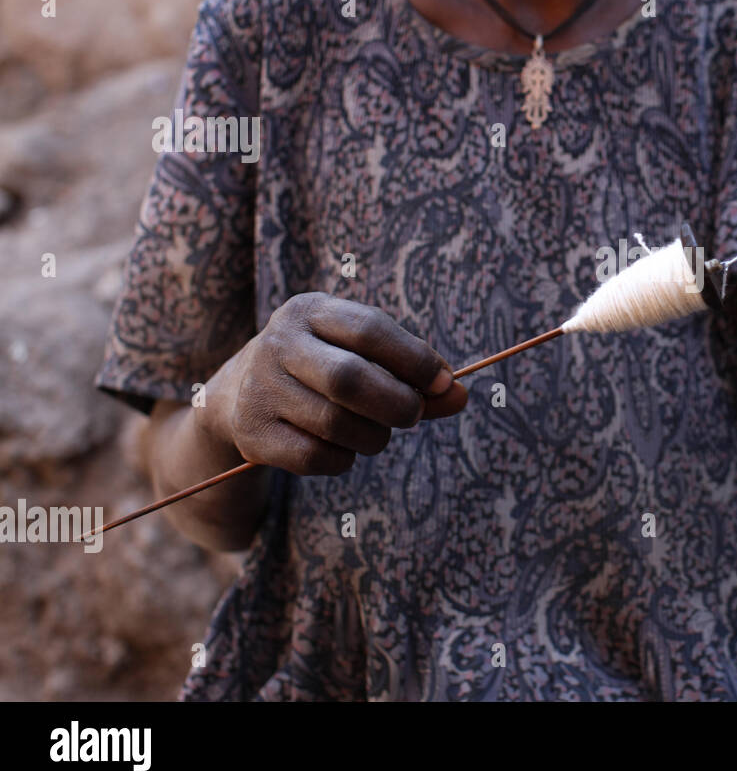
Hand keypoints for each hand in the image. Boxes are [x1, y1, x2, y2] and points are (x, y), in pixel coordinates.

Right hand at [199, 293, 466, 475]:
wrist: (242, 393)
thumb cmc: (326, 367)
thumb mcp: (365, 356)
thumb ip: (414, 375)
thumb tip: (461, 395)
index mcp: (311, 311)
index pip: (369, 329)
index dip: (415, 359)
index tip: (445, 383)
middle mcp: (278, 343)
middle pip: (348, 379)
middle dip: (396, 404)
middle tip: (414, 415)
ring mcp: (259, 388)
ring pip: (334, 423)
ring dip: (374, 436)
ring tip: (377, 433)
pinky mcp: (252, 432)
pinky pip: (314, 456)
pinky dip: (343, 459)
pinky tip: (344, 448)